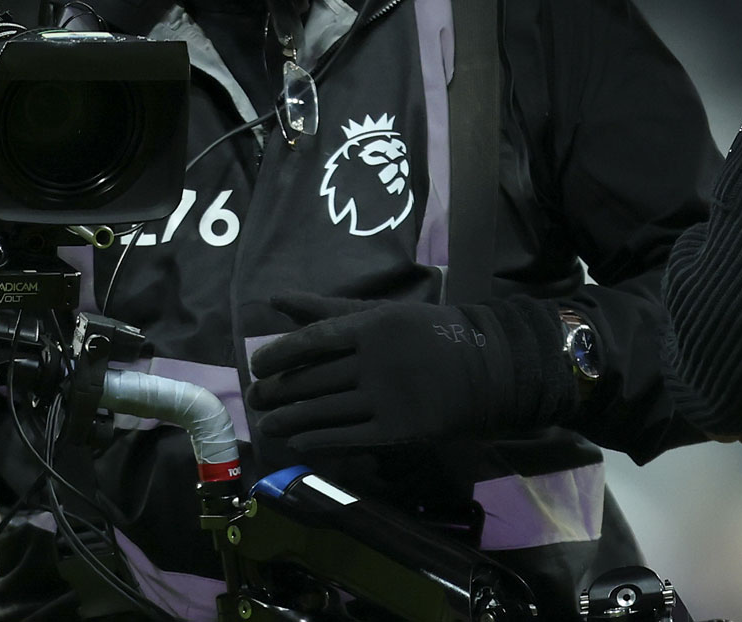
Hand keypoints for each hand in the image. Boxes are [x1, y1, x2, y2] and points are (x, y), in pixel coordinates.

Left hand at [247, 293, 564, 449]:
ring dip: (288, 420)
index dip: (279, 353)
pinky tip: (298, 442)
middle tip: (255, 398)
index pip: (313, 339)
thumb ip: (328, 309)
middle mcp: (376, 360)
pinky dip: (316, 441)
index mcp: (373, 325)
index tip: (257, 364)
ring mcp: (386, 398)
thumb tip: (277, 300)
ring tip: (268, 425)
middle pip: (312, 378)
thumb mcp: (383, 312)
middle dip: (277, 391)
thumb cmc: (429, 335)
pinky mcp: (397, 431)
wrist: (486, 370)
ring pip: (323, 411)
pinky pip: (345, 437)